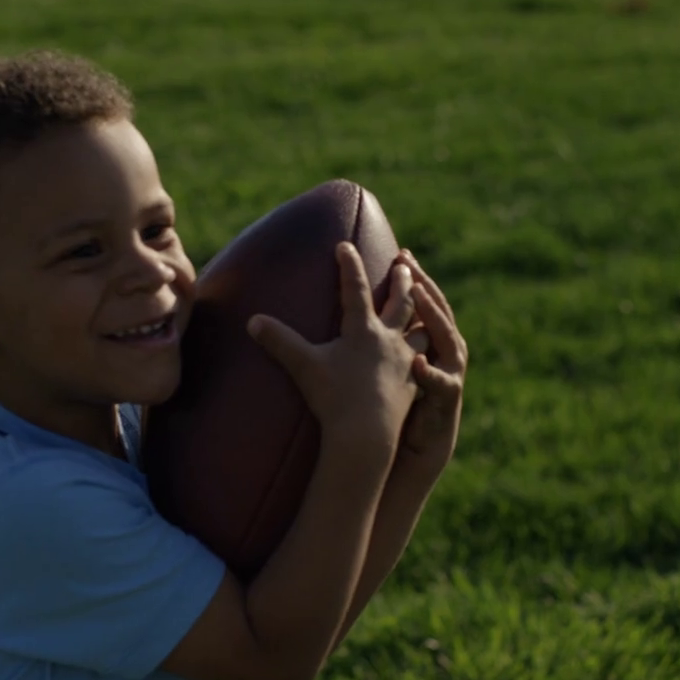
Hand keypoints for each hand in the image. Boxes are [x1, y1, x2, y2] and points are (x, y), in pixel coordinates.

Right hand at [248, 243, 420, 455]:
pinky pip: (425, 362)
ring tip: (426, 305)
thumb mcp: (303, 366)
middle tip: (407, 263)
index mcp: (363, 330)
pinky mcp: (413, 385)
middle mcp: (389, 340)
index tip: (345, 244)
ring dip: (423, 314)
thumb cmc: (334, 399)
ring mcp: (405, 362)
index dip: (349, 264)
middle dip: (402, 280)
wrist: (367, 435)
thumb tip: (252, 320)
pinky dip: (427, 353)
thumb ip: (279, 341)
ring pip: (421, 330)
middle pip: (400, 302)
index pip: (355, 288)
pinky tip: (426, 354)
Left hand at [392, 250, 464, 468]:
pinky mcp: (447, 399)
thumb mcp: (386, 371)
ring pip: (447, 339)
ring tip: (420, 297)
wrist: (417, 450)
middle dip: (426, 285)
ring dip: (434, 317)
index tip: (400, 253)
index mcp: (424, 343)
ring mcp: (448, 374)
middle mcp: (440, 353)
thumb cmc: (397, 409)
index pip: (421, 303)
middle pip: (438, 311)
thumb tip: (344, 322)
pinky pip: (442, 384)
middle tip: (409, 262)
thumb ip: (375, 344)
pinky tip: (418, 364)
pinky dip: (431, 374)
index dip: (413, 278)